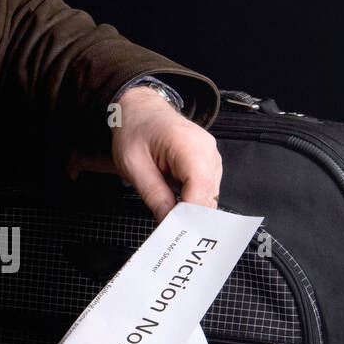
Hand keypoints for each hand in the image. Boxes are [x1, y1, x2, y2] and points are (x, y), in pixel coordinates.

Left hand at [111, 85, 222, 222]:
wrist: (139, 109)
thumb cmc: (134, 130)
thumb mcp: (133, 165)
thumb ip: (153, 195)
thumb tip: (169, 222)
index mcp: (186, 144)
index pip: (200, 185)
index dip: (191, 213)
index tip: (177, 232)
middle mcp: (205, 148)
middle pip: (209, 193)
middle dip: (192, 216)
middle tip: (172, 234)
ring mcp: (210, 154)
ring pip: (211, 194)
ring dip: (193, 209)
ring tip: (172, 218)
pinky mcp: (208, 160)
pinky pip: (207, 187)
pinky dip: (194, 200)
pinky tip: (178, 205)